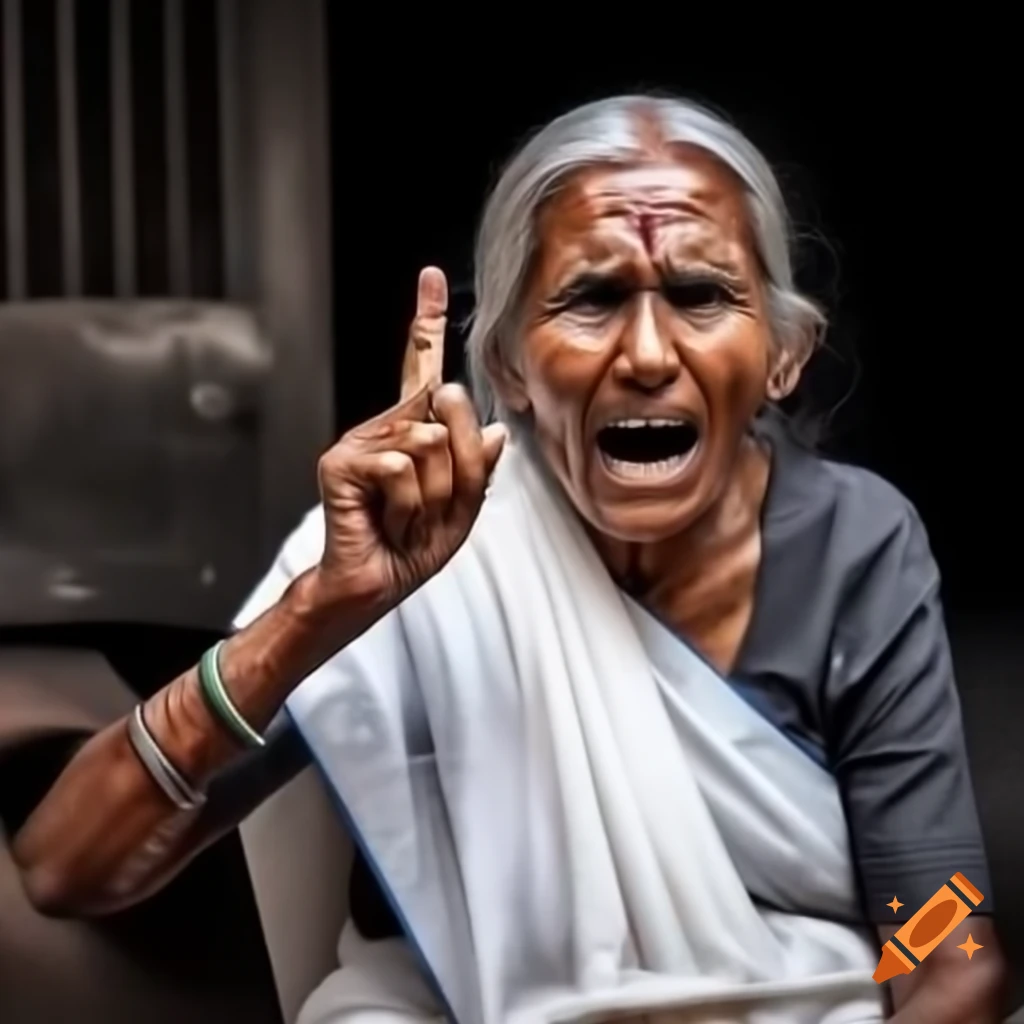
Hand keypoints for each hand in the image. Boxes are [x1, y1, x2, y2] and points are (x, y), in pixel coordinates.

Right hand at [313, 267, 506, 610]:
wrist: (371, 587)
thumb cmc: (411, 550)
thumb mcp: (461, 511)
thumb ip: (477, 470)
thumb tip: (493, 431)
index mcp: (411, 433)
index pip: (423, 371)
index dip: (427, 322)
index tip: (431, 278)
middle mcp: (384, 429)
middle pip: (448, 419)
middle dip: (456, 475)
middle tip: (428, 512)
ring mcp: (358, 442)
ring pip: (429, 446)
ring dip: (430, 499)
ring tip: (403, 520)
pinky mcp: (340, 461)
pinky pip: (401, 469)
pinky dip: (406, 508)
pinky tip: (384, 523)